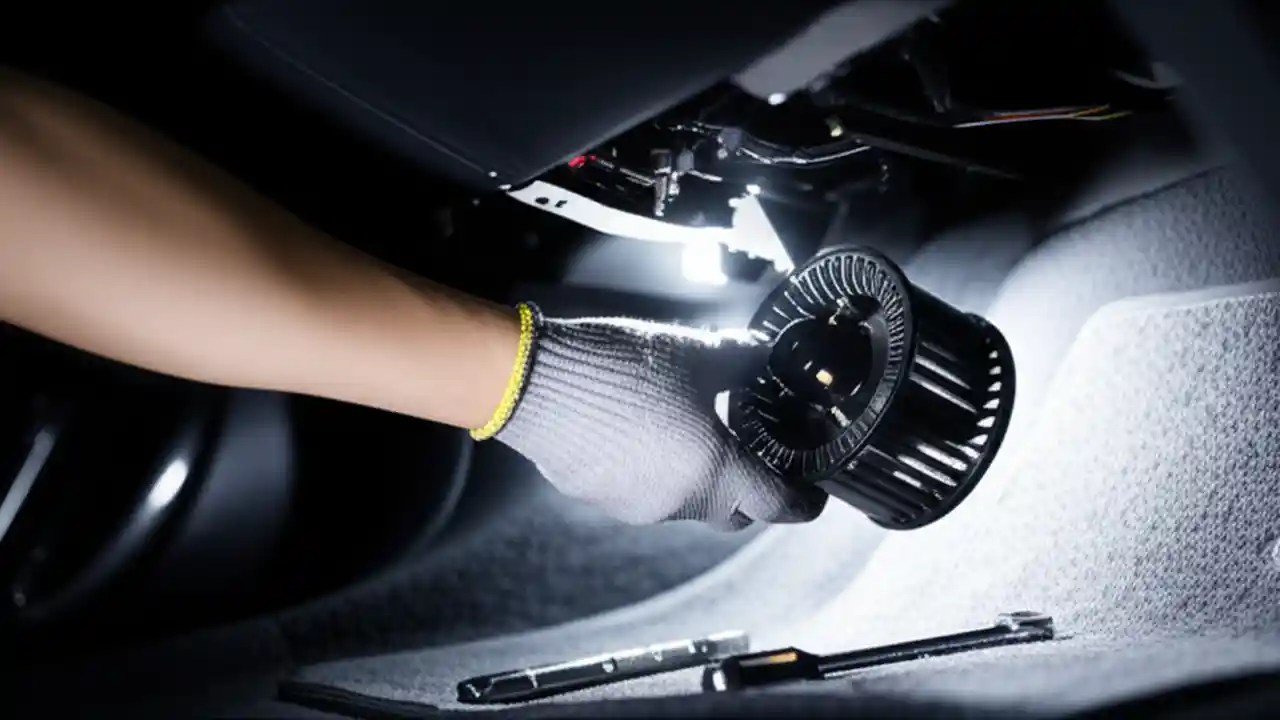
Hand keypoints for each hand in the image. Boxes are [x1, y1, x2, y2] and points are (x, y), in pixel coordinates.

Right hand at [497, 315, 826, 529]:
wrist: (535, 382)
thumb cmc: (620, 368)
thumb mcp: (696, 352)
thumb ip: (743, 360)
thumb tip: (764, 355)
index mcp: (715, 473)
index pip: (778, 504)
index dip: (803, 501)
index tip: (813, 496)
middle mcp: (679, 503)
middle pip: (734, 512)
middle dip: (751, 491)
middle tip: (756, 456)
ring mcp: (637, 506)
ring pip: (687, 505)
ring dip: (700, 479)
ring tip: (692, 431)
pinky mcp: (602, 499)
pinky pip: (646, 495)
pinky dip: (658, 473)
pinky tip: (646, 433)